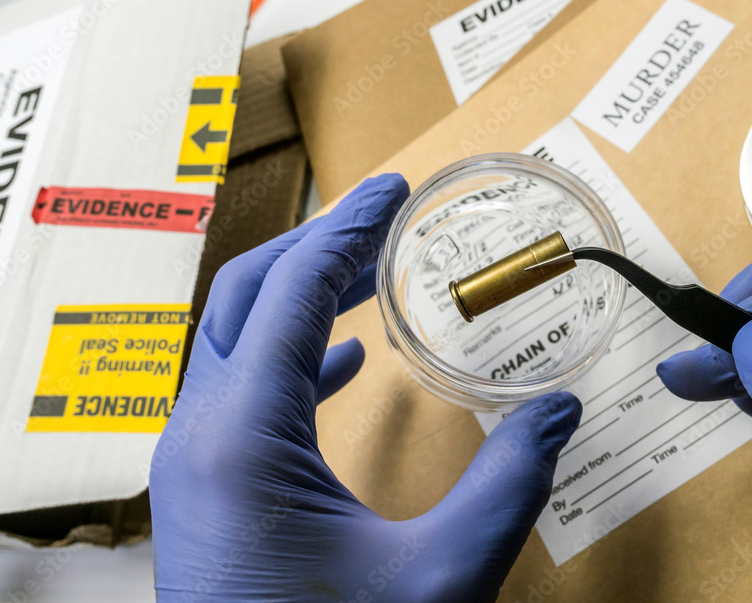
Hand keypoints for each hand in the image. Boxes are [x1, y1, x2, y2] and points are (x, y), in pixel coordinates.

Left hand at [150, 174, 581, 602]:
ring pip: (239, 341)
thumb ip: (508, 487)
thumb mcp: (439, 579)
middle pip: (250, 296)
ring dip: (305, 299)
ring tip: (372, 275)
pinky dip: (295, 360)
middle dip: (320, 246)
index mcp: (241, 437)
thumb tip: (561, 412)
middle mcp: (198, 434)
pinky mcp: (201, 489)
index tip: (394, 188)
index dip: (350, 228)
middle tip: (386, 219)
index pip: (296, 291)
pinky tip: (348, 364)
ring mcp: (190, 462)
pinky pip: (242, 392)